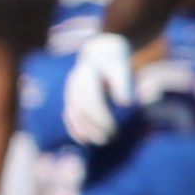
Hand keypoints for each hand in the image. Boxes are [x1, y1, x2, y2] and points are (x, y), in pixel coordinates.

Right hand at [62, 31, 137, 145]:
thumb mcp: (122, 69)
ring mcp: (69, 92)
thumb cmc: (116, 63)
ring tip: (102, 141)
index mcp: (86, 75)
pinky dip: (75, 129)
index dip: (102, 119)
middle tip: (111, 138)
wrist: (101, 53)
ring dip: (86, 131)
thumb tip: (126, 104)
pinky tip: (84, 141)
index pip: (91, 102)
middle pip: (82, 111)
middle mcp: (73, 84)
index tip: (115, 130)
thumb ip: (124, 85)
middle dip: (95, 127)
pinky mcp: (69, 99)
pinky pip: (69, 116)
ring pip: (73, 115)